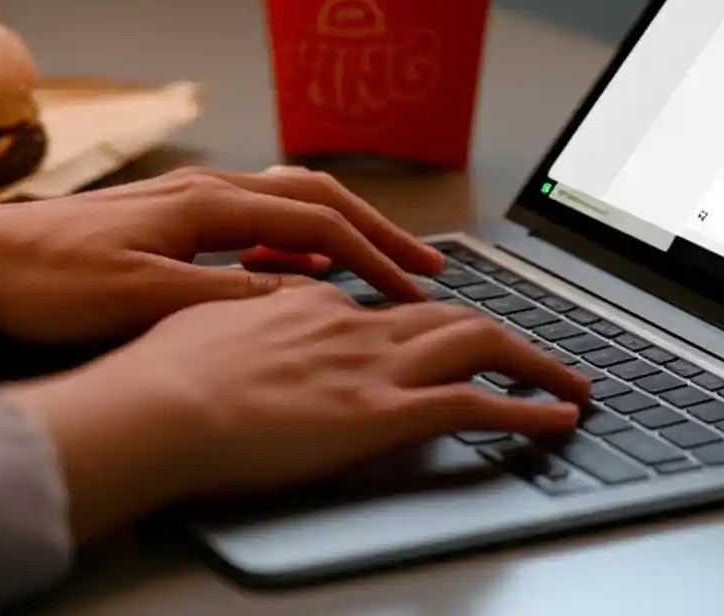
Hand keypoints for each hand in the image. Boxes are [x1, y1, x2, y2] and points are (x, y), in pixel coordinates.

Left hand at [0, 166, 443, 341]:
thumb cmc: (50, 282)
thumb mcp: (146, 300)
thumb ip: (230, 297)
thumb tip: (304, 301)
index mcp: (210, 205)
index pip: (318, 225)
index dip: (373, 258)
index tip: (412, 292)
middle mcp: (209, 191)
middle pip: (318, 198)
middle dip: (379, 231)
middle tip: (427, 264)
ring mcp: (192, 200)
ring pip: (291, 204)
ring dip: (344, 233)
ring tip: (382, 263)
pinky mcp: (175, 218)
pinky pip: (259, 220)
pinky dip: (298, 243)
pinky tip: (302, 273)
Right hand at [0, 283, 589, 541]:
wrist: (152, 407)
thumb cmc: (157, 377)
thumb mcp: (200, 327)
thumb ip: (240, 320)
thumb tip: (252, 321)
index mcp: (311, 304)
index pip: (388, 308)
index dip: (427, 322)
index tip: (447, 335)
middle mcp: (356, 324)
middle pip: (450, 317)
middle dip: (502, 334)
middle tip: (535, 352)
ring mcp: (374, 366)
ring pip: (481, 346)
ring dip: (535, 364)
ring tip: (571, 383)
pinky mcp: (386, 413)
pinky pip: (479, 405)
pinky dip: (528, 409)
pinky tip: (558, 418)